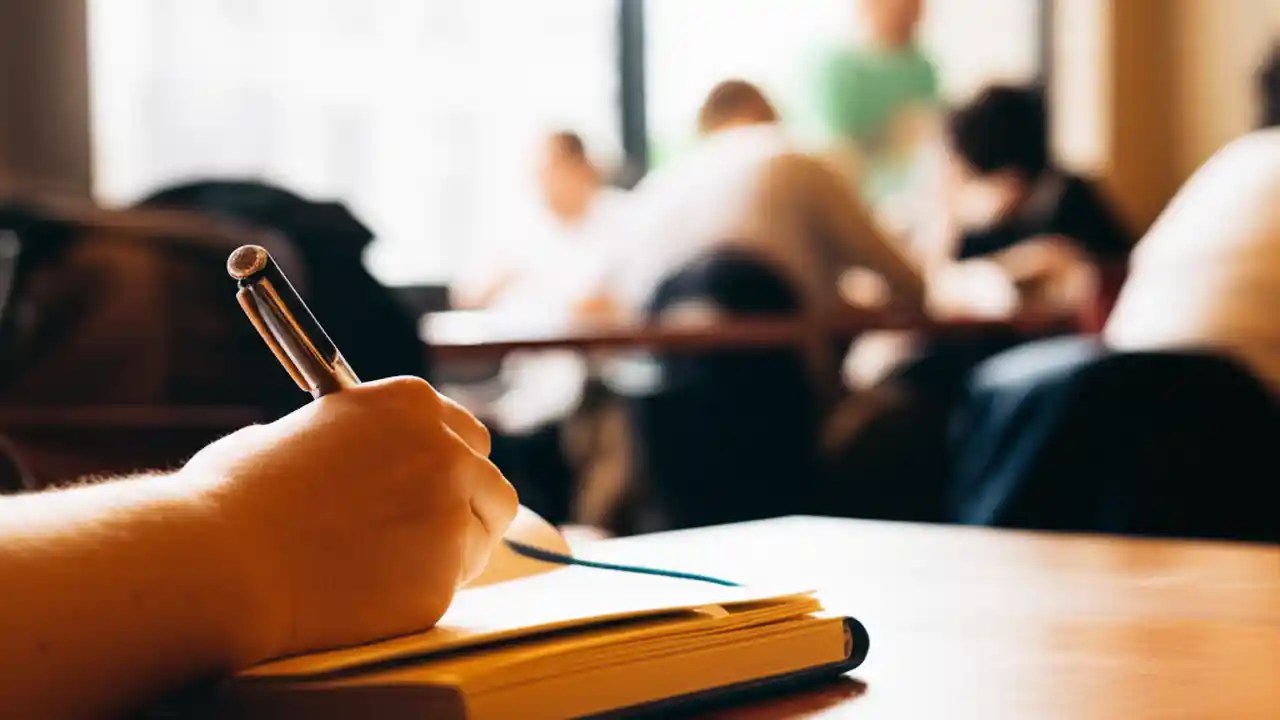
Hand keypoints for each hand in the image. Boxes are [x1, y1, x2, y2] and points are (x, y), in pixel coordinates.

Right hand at [180, 377, 517, 664]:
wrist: (221, 563)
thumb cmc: (233, 498)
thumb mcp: (291, 433)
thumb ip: (342, 440)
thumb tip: (341, 455)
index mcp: (409, 405)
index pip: (467, 435)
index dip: (450, 464)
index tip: (435, 485)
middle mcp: (444, 453)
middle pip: (491, 485)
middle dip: (467, 509)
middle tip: (429, 533)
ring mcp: (450, 517)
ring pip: (482, 538)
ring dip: (451, 552)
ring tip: (390, 566)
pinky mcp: (443, 580)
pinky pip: (449, 587)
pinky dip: (419, 593)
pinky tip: (370, 594)